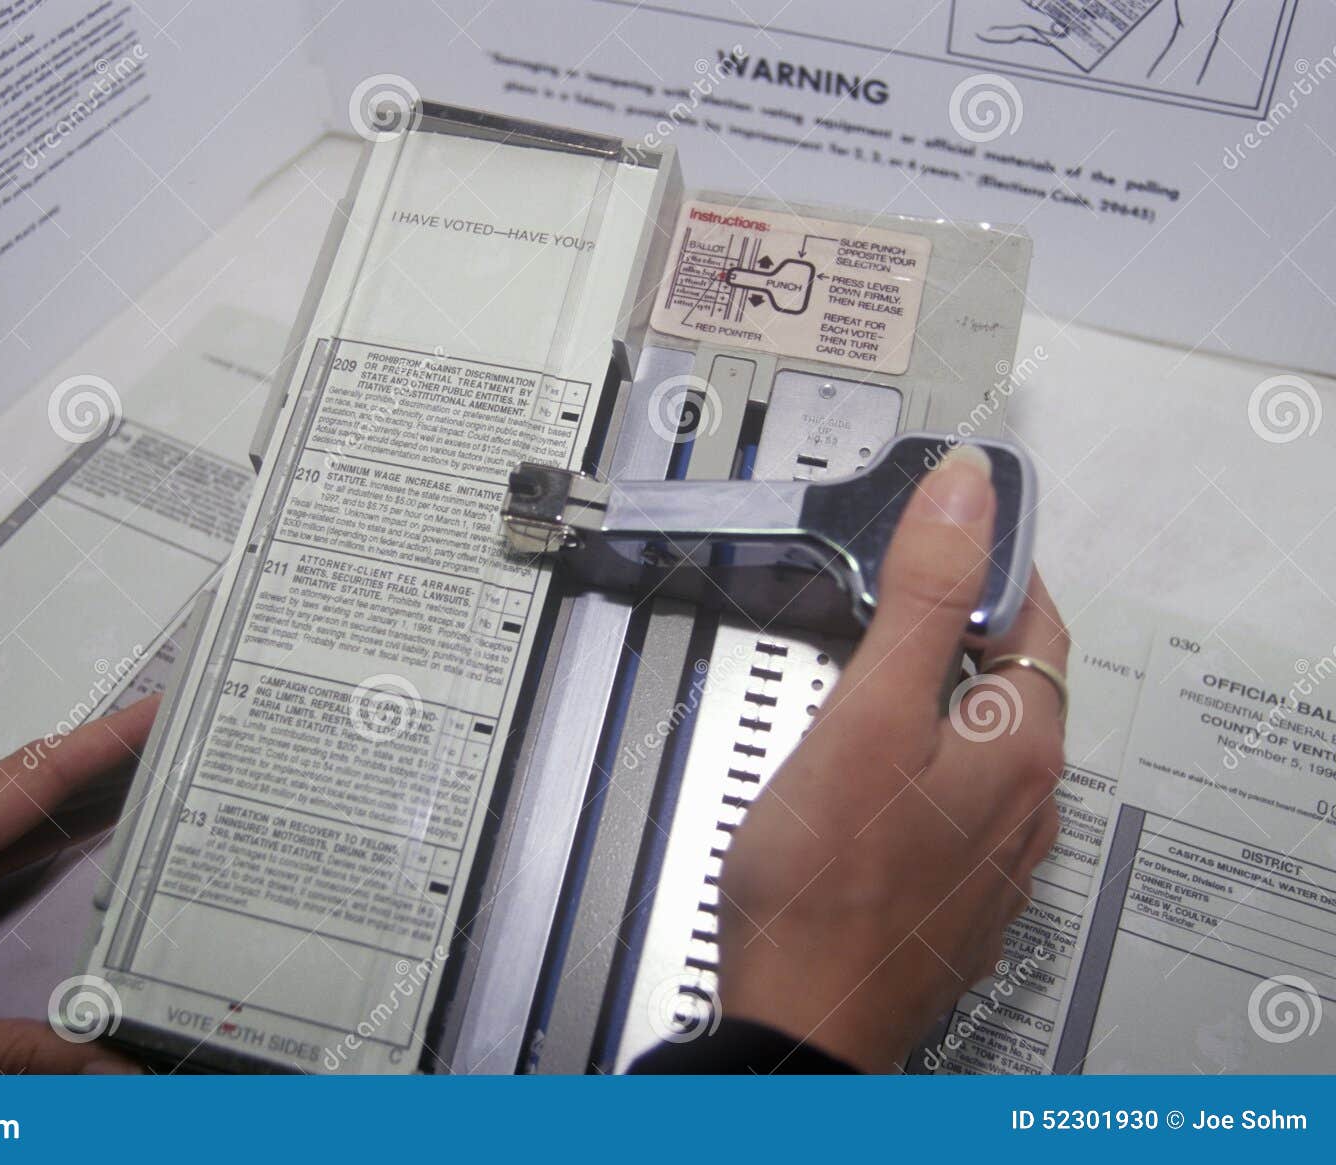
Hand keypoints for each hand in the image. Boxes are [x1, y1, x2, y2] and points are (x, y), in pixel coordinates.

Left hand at [0, 696, 157, 1072]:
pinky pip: (1, 842)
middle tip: (185, 733)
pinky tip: (96, 831)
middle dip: (111, 750)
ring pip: (18, 807)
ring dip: (87, 784)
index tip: (164, 711)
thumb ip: (12, 1060)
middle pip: (32, 779)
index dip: (104, 744)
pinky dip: (56, 825)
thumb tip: (117, 1063)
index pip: (30, 783)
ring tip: (161, 769)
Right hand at [718, 446, 1067, 1071]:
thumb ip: (922, 596)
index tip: (934, 531)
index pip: (1034, 613)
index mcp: (1021, 745)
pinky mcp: (950, 891)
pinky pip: (950, 801)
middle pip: (1007, 679)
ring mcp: (992, 854)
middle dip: (951, 628)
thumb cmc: (827, 881)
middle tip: (880, 597)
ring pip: (975, 743)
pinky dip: (915, 763)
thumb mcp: (871, 712)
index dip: (987, 560)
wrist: (801, 1014)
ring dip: (931, 699)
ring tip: (862, 679)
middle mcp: (1026, 803)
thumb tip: (966, 493)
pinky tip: (864, 776)